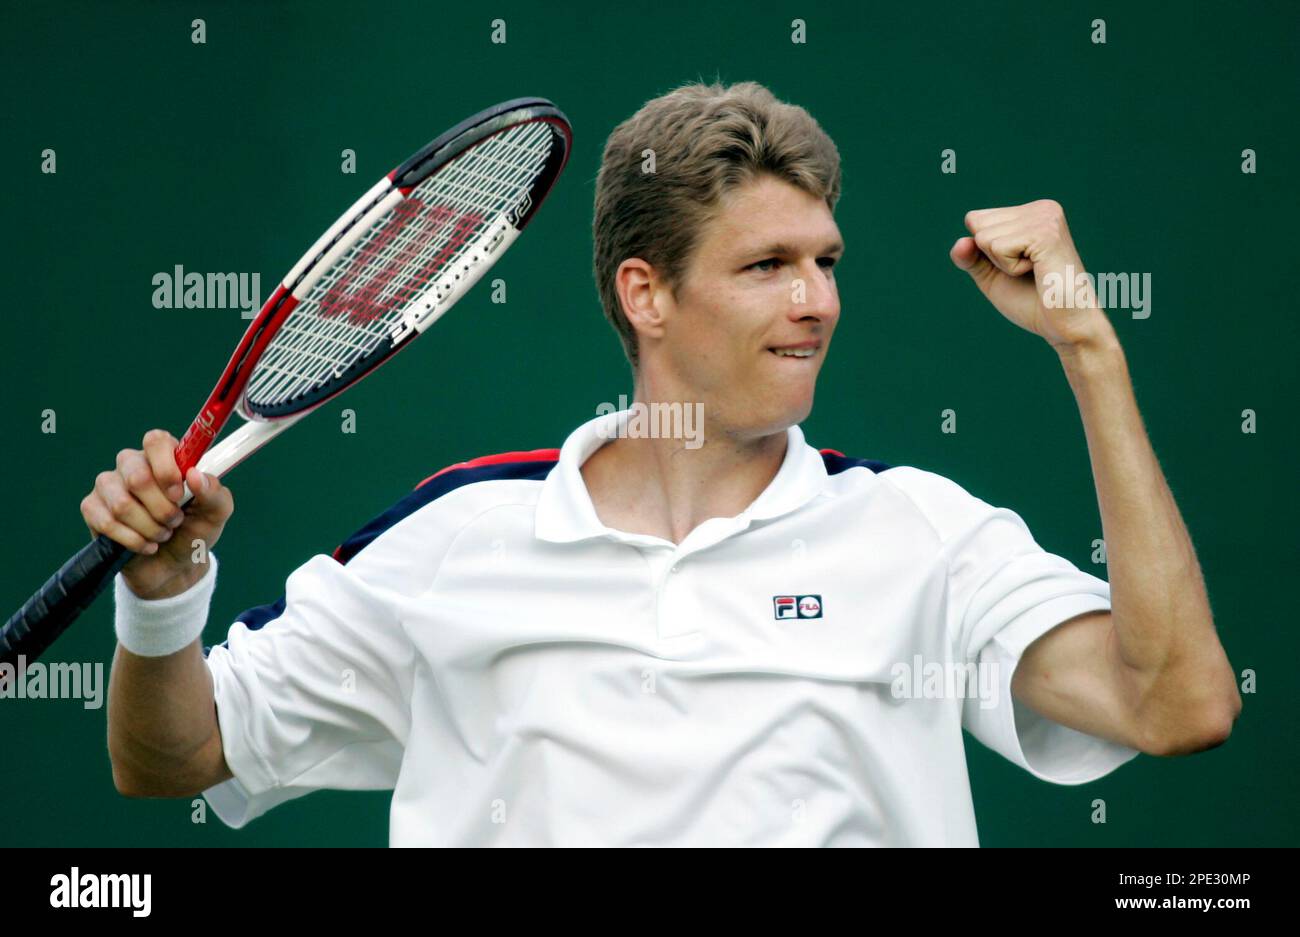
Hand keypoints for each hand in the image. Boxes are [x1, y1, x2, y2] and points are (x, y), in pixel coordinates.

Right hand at [80, 429, 233, 598]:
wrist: (173, 565)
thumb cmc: (194, 530)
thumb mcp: (216, 513)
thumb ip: (214, 492)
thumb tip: (195, 475)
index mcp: (164, 456)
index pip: (156, 441)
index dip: (166, 469)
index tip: (179, 494)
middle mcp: (133, 464)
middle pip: (137, 477)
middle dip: (162, 509)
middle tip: (175, 521)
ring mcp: (109, 484)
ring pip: (122, 504)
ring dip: (149, 528)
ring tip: (163, 534)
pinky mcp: (92, 508)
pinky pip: (107, 522)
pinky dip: (133, 540)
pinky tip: (146, 545)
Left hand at [950, 199, 1114, 353]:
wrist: (1065, 326)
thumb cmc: (1033, 303)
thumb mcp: (991, 276)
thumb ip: (970, 257)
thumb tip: (960, 241)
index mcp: (1031, 213)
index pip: (975, 219)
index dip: (985, 252)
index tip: (1018, 266)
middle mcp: (1041, 208)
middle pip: (976, 224)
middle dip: (992, 257)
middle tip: (1027, 272)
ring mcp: (1045, 217)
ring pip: (984, 236)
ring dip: (1002, 264)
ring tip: (1035, 273)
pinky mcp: (1045, 233)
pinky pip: (997, 247)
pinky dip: (1009, 268)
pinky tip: (1038, 272)